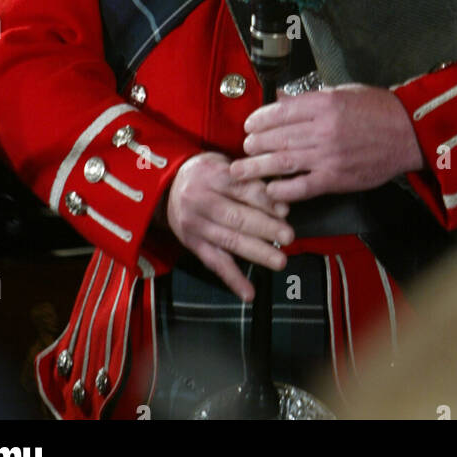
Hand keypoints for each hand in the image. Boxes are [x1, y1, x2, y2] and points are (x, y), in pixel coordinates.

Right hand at [163, 152, 293, 300]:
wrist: (168, 188)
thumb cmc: (206, 173)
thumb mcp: (223, 163)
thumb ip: (249, 178)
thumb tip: (281, 197)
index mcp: (211, 175)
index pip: (241, 188)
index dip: (264, 200)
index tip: (285, 210)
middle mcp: (201, 200)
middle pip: (236, 216)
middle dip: (266, 228)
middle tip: (289, 236)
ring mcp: (195, 225)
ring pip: (228, 241)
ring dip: (257, 253)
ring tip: (279, 260)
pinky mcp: (193, 244)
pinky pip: (214, 263)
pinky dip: (233, 280)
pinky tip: (249, 293)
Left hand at [229, 84, 423, 201]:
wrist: (408, 133)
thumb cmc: (377, 109)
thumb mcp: (342, 93)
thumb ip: (309, 99)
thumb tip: (281, 100)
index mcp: (323, 104)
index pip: (280, 112)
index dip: (259, 120)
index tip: (249, 125)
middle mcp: (323, 129)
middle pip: (277, 137)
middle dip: (254, 144)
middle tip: (243, 148)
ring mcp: (329, 156)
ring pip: (283, 162)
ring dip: (258, 167)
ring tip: (242, 170)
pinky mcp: (336, 178)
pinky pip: (302, 186)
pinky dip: (282, 190)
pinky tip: (270, 189)